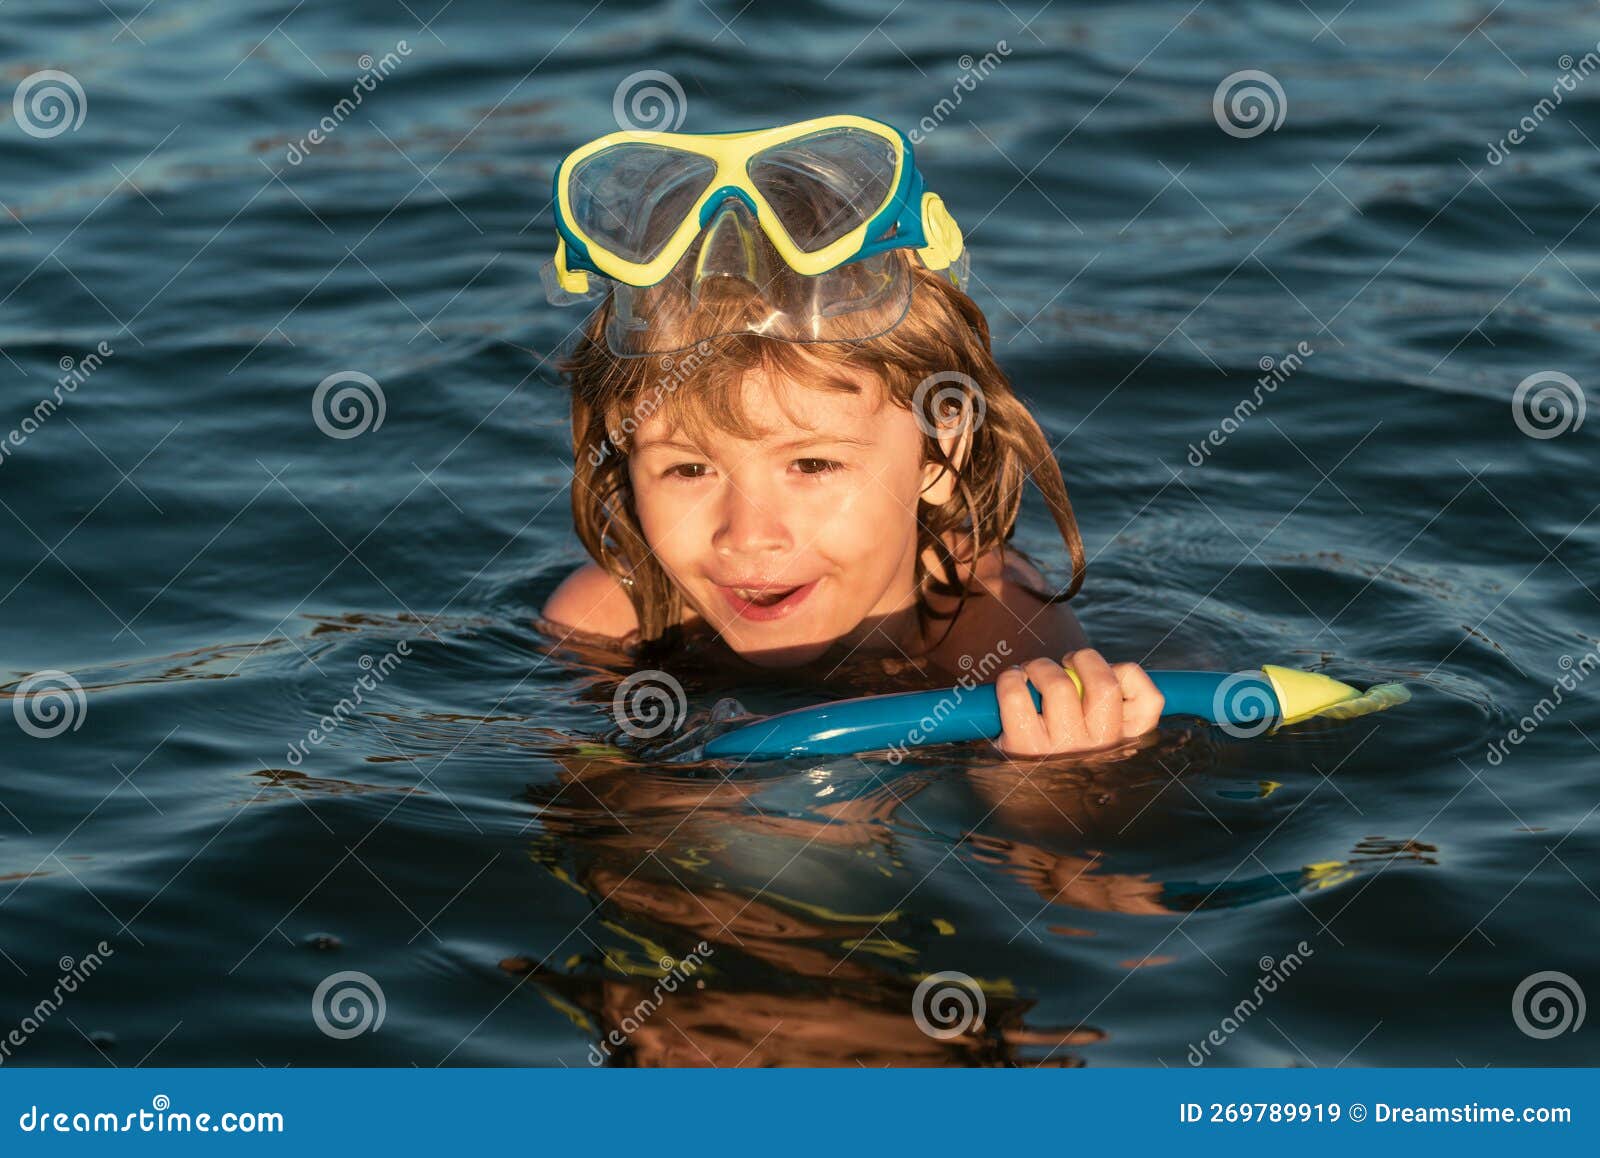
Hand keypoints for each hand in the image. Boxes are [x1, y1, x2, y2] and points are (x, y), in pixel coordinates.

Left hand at [994, 648, 1163, 756]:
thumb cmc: (1065, 758)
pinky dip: (1011, 679)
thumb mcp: (1100, 739)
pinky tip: (1013, 681)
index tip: (1105, 672)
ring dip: (1042, 666)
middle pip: (1103, 684)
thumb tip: (1109, 669)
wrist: (1030, 811)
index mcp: (1126, 743)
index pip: (1151, 700)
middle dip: (1082, 658)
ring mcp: (1063, 750)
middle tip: (1065, 662)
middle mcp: (1101, 748)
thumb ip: (1114, 706)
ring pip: (1059, 685)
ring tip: (1032, 671)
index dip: (1127, 672)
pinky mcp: (1024, 748)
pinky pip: (1017, 696)